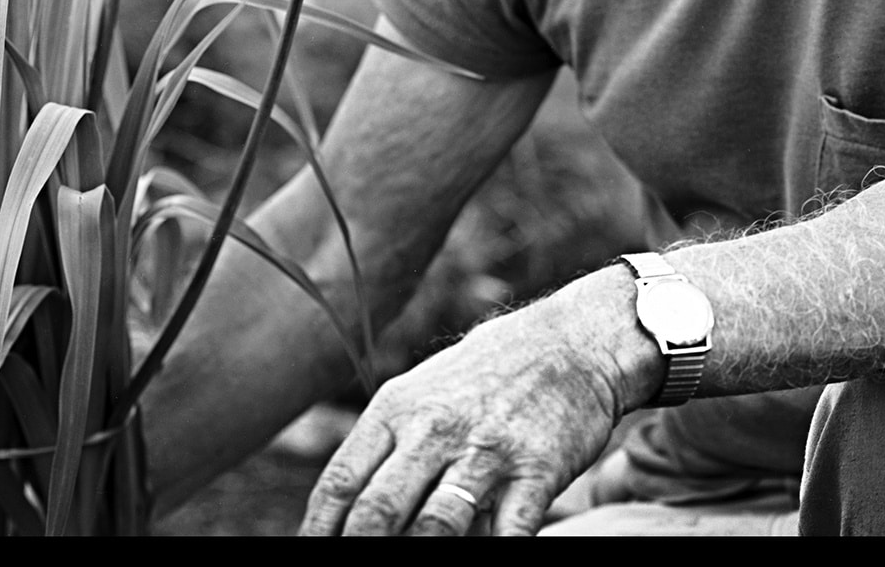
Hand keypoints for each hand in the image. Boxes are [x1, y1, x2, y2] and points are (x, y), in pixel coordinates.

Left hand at [298, 269, 645, 535]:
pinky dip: (492, 552)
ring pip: (435, 527)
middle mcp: (434, 428)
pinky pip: (507, 534)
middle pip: (377, 512)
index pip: (340, 483)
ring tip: (410, 565)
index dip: (318, 532)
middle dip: (360, 552)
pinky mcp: (535, 471)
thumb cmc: (491, 372)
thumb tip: (346, 508)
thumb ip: (389, 445)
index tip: (312, 553)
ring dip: (422, 555)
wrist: (572, 340)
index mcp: (397, 408)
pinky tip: (485, 554)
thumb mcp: (426, 391)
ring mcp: (485, 451)